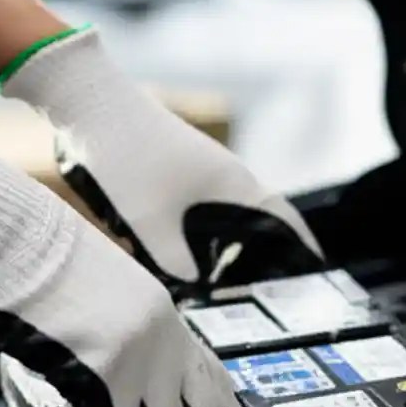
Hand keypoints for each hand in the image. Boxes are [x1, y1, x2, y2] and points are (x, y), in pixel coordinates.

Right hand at [0, 123, 245, 406]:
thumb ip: (114, 322)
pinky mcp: (103, 373)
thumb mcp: (96, 282)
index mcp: (157, 304)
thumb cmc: (32, 250)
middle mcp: (158, 329)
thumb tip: (105, 361)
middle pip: (194, 400)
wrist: (7, 235)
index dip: (218, 395)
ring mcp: (136, 352)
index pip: (203, 359)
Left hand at [1, 26, 325, 289]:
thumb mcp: (150, 222)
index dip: (302, 250)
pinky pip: (192, 217)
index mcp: (234, 185)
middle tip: (258, 301)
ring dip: (219, 253)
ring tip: (215, 291)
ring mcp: (197, 176)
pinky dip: (192, 241)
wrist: (90, 105)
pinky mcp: (170, 177)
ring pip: (219, 223)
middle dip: (257, 262)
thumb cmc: (128, 157)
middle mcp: (224, 178)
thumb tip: (195, 291)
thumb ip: (175, 264)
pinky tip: (171, 264)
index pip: (284, 221)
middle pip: (254, 227)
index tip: (315, 278)